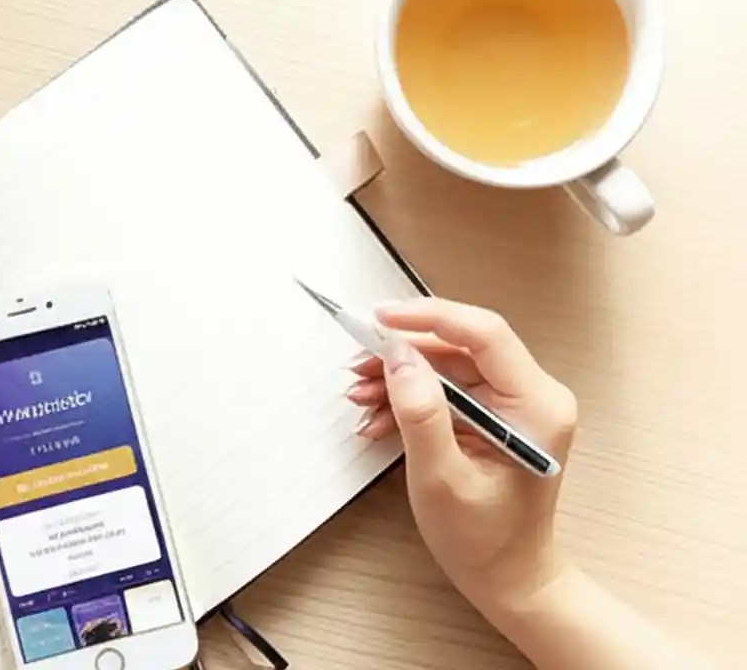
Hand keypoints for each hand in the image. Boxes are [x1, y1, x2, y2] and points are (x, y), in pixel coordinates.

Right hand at [345, 298, 577, 616]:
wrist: (509, 579)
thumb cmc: (486, 541)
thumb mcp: (442, 478)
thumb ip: (420, 413)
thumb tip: (399, 358)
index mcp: (536, 406)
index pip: (483, 334)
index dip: (429, 317)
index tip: (382, 319)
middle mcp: (532, 397)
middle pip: (460, 348)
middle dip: (404, 355)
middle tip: (359, 367)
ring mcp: (514, 406)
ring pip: (448, 367)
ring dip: (400, 379)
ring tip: (360, 398)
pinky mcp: (494, 416)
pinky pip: (447, 391)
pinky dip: (409, 399)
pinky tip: (379, 418)